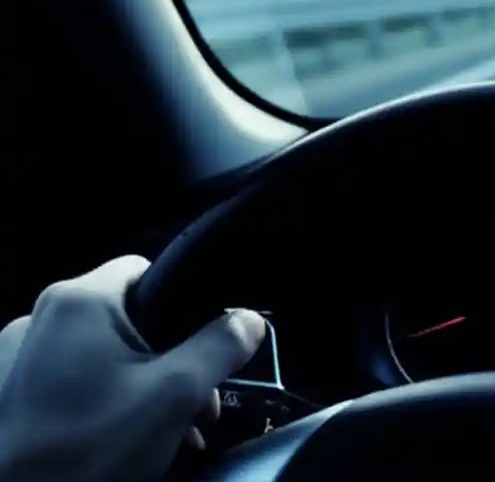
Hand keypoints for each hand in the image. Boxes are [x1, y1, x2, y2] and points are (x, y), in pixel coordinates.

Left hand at [0, 256, 265, 481]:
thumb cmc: (92, 445)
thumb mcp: (176, 395)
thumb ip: (220, 348)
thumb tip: (249, 319)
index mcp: (78, 301)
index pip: (146, 270)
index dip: (187, 304)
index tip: (210, 348)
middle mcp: (39, 318)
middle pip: (128, 319)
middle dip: (173, 359)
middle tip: (200, 406)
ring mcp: (16, 358)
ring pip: (101, 354)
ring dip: (143, 385)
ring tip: (169, 430)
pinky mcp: (12, 394)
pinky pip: (71, 381)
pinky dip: (104, 400)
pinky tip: (126, 437)